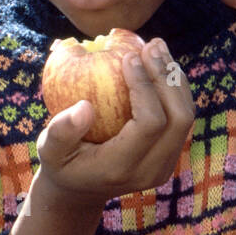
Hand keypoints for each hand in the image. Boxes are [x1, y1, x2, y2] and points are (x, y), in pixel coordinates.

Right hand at [34, 38, 195, 207]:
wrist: (83, 189)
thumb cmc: (62, 163)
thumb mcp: (49, 151)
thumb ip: (61, 131)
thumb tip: (85, 106)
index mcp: (123, 168)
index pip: (150, 123)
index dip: (145, 86)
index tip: (128, 56)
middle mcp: (152, 170)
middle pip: (179, 119)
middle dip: (167, 78)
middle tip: (151, 45)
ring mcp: (166, 164)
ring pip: (186, 116)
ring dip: (174, 79)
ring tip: (157, 47)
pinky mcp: (170, 154)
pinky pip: (183, 116)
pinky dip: (174, 88)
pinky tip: (159, 63)